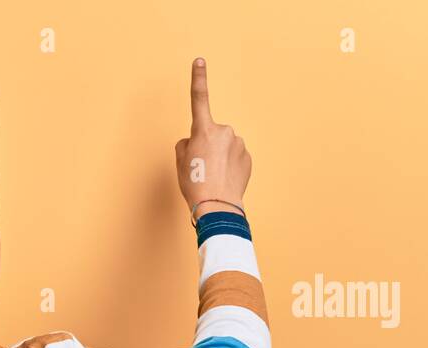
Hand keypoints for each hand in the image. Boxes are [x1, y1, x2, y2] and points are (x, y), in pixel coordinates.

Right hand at [175, 59, 250, 216]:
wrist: (217, 207)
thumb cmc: (195, 185)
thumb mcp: (180, 162)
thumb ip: (185, 145)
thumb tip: (195, 141)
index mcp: (203, 131)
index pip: (199, 99)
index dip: (198, 79)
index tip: (199, 61)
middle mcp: (224, 131)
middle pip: (210, 133)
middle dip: (206, 145)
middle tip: (200, 167)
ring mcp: (238, 144)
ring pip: (224, 145)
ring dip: (219, 156)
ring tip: (213, 176)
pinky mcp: (248, 157)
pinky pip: (235, 157)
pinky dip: (229, 165)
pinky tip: (224, 179)